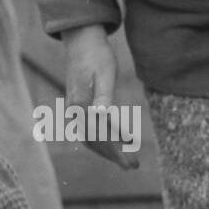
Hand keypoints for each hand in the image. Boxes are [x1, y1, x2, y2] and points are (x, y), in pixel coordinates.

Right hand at [62, 25, 138, 169]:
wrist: (81, 41)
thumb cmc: (97, 54)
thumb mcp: (105, 72)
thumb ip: (103, 95)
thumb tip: (102, 115)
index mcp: (81, 105)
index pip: (99, 137)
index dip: (115, 153)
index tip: (131, 163)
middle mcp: (75, 111)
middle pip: (93, 142)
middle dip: (113, 157)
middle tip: (133, 167)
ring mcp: (75, 110)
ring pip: (90, 138)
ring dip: (107, 151)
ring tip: (126, 160)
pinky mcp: (79, 107)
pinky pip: (90, 129)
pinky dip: (104, 139)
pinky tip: (121, 140)